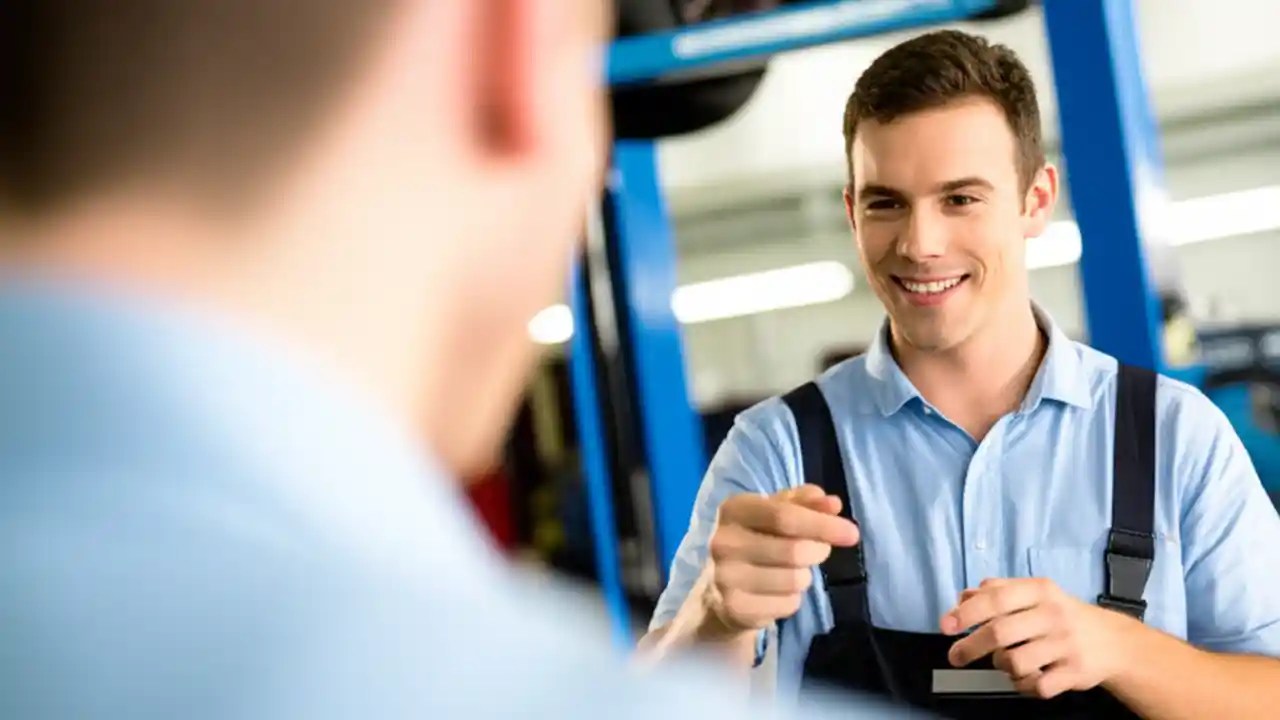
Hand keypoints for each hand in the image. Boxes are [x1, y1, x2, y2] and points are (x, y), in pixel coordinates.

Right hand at [703, 484, 859, 633]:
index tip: (852, 533)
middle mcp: (723, 542)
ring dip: (805, 576)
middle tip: (818, 551)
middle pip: (795, 551)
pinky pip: (788, 605)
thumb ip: (805, 503)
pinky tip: (777, 592)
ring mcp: (725, 577)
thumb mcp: (775, 512)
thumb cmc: (756, 539)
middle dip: (819, 551)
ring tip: (791, 571)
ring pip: (795, 580)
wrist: (717, 588)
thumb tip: (833, 504)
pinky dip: (793, 599)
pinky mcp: (735, 609)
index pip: (784, 516)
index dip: (822, 525)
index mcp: (733, 510)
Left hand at [941, 578, 1137, 698]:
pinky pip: (1036, 686)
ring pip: (1015, 662)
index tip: (946, 626)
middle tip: (955, 656)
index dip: (967, 613)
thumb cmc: (1062, 616)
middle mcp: (1053, 615)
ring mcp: (1065, 644)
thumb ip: (998, 592)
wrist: (1114, 641)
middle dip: (970, 646)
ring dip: (1002, 666)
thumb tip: (963, 597)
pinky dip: (1024, 686)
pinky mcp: (1075, 672)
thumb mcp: (1034, 594)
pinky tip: (1029, 677)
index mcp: (1039, 590)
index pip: (996, 599)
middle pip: (1000, 632)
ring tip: (1009, 661)